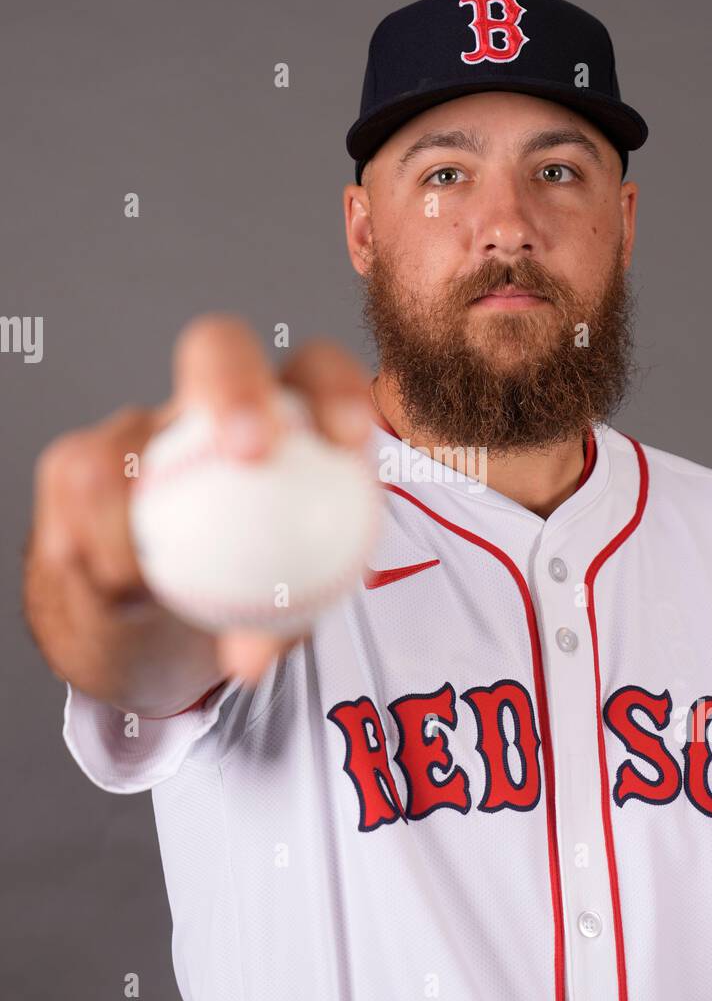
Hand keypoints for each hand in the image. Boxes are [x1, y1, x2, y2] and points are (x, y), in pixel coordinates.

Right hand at [26, 315, 374, 710]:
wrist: (144, 621)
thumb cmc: (236, 601)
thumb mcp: (275, 618)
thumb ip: (276, 623)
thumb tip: (253, 654)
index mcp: (284, 420)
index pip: (316, 371)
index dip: (336, 387)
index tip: (348, 441)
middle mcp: (205, 404)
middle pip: (218, 346)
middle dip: (235, 384)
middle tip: (251, 452)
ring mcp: (134, 426)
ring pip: (125, 442)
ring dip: (137, 524)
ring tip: (146, 590)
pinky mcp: (73, 461)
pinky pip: (83, 498)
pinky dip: (102, 552)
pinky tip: (118, 594)